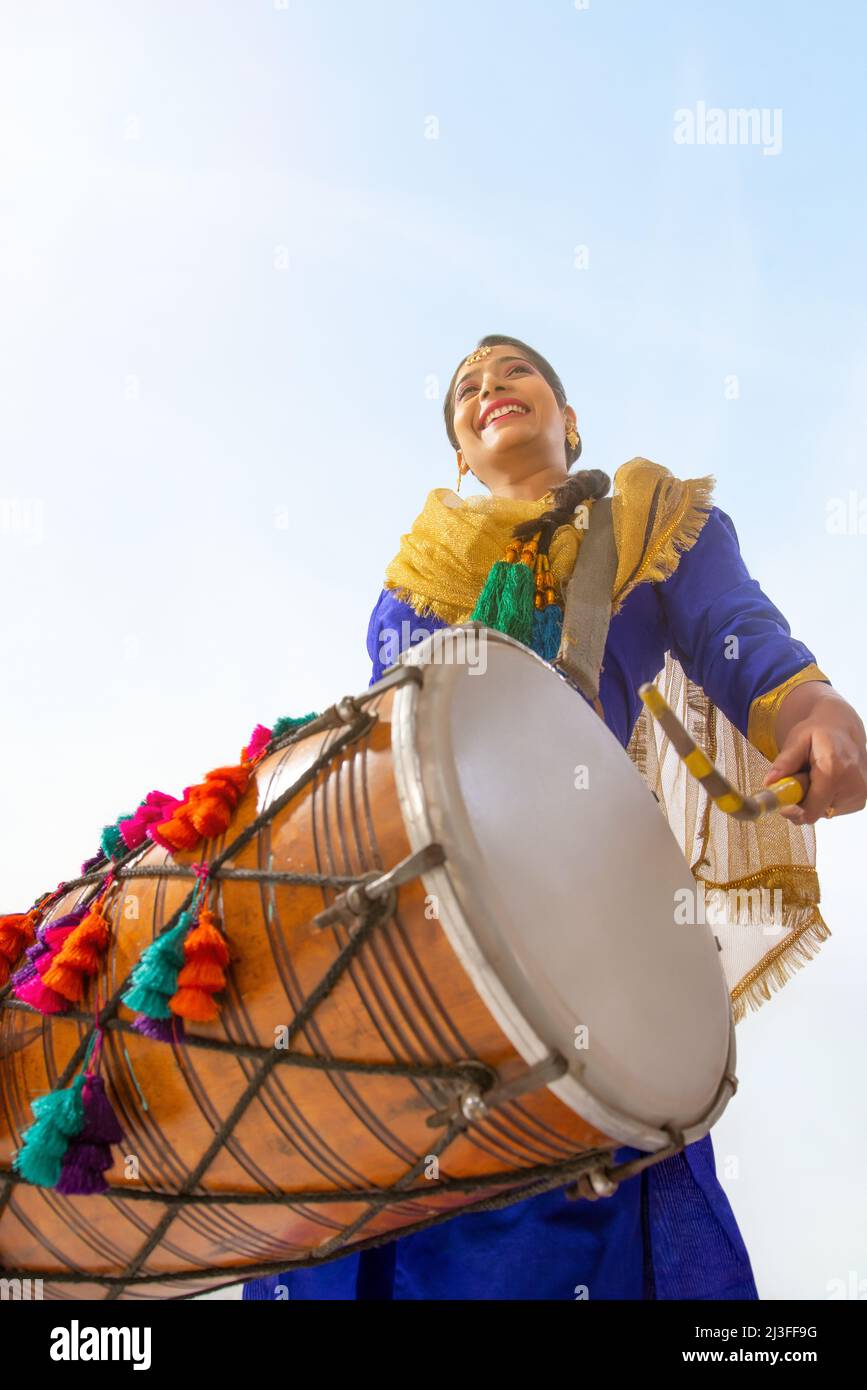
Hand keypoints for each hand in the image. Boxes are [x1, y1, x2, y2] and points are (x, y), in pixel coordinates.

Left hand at [763, 682, 866, 824]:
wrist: (842, 730)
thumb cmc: (818, 734)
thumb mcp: (797, 739)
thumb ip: (784, 762)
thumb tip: (770, 782)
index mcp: (834, 770)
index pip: (811, 811)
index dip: (792, 809)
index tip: (783, 799)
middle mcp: (852, 785)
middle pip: (814, 812)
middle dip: (801, 800)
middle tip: (801, 778)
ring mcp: (859, 794)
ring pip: (822, 813)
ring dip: (813, 800)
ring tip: (816, 777)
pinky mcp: (860, 800)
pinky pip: (832, 810)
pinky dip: (824, 799)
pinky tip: (827, 782)